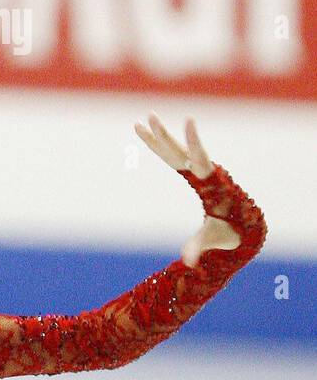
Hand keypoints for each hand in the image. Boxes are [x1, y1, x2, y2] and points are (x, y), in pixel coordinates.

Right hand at [134, 114, 241, 265]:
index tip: (188, 120)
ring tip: (141, 122)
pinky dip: (159, 146)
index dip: (194, 141)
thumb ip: (199, 247)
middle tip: (149, 117)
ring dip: (157, 137)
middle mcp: (203, 171)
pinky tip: (148, 136)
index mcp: (211, 182)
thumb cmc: (229, 232)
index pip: (200, 157)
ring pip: (173, 150)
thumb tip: (189, 261)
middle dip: (164, 135)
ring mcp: (196, 171)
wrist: (239, 228)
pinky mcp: (190, 174)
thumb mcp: (213, 239)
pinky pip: (172, 157)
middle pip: (180, 149)